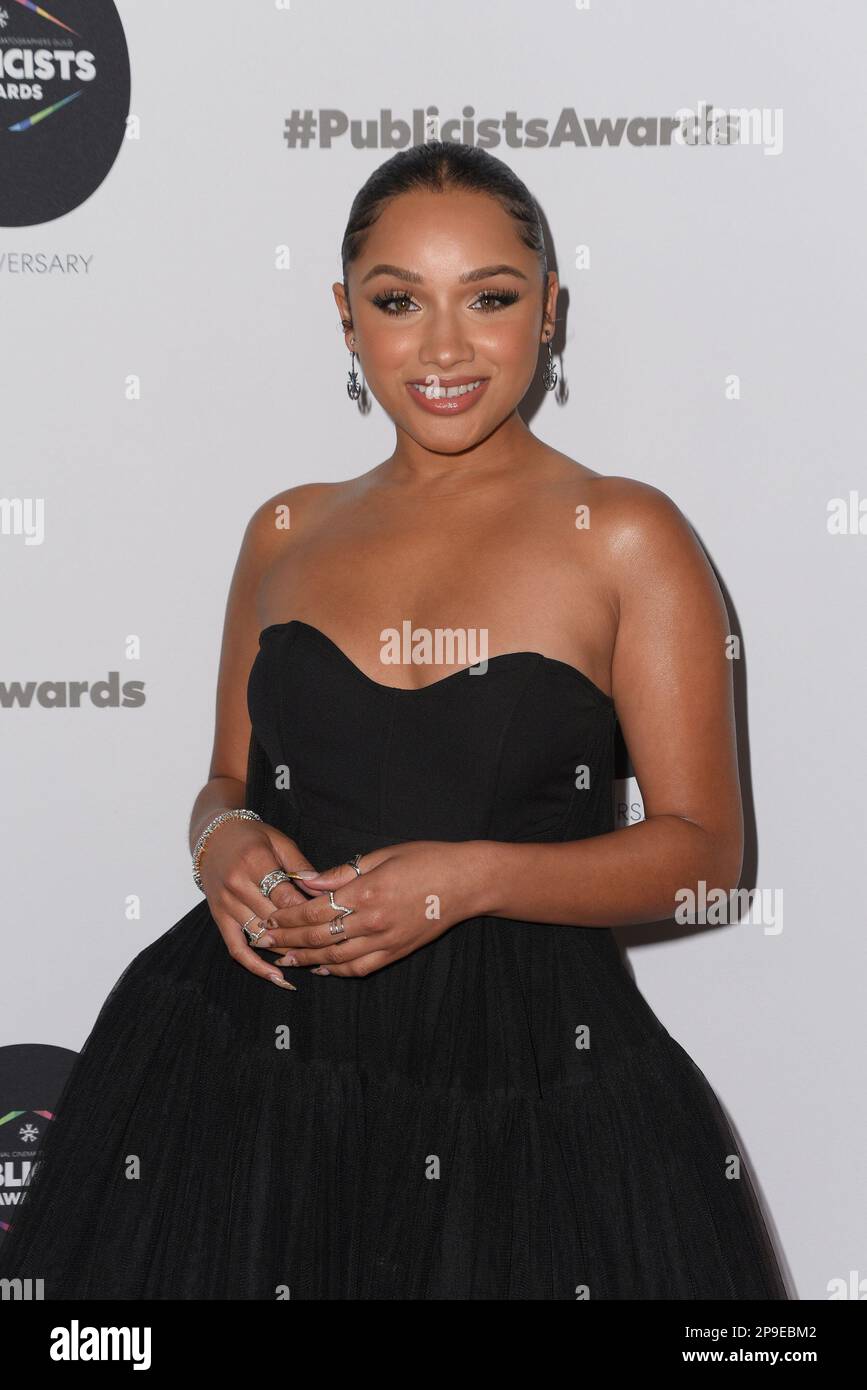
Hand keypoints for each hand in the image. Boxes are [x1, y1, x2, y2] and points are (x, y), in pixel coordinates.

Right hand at [198, 819, 320, 989]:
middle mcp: (237, 885)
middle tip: (328, 944)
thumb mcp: (279, 841)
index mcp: (255, 862)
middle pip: (274, 920)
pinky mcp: (219, 918)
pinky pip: (236, 948)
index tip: (330, 919)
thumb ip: (300, 865)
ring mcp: (226, 904)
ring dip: (285, 951)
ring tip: (311, 961)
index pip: (286, 896)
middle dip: (302, 933)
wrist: (213, 837)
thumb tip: (322, 890)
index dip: (310, 911)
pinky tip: (276, 977)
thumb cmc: (252, 837)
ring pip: (260, 937)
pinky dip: (256, 966)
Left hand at [261, 840, 489, 976]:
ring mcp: (386, 940)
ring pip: (336, 958)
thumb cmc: (426, 859)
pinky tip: (321, 968)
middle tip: (264, 943)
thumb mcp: (382, 856)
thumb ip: (341, 873)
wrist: (467, 882)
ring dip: (306, 959)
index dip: (288, 918)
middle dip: (288, 941)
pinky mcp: (397, 952)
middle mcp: (373, 921)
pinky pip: (360, 968)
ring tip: (284, 959)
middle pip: (320, 937)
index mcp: (367, 892)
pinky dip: (337, 971)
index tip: (269, 919)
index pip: (315, 911)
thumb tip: (306, 881)